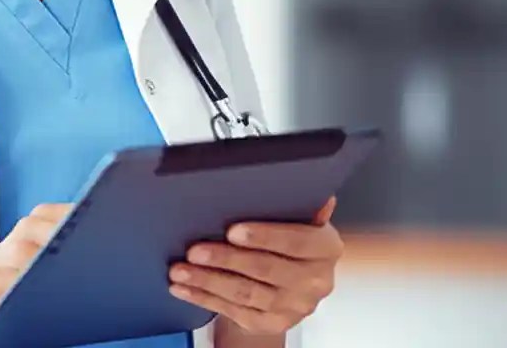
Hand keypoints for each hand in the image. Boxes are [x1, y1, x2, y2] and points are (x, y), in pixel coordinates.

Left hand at [168, 197, 342, 335]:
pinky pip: (232, 311)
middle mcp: (315, 281)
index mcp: (326, 248)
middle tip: (194, 250)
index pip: (297, 241)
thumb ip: (296, 204)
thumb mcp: (298, 220)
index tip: (232, 231)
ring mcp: (293, 306)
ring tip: (180, 269)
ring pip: (245, 292)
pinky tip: (183, 288)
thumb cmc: (289, 243)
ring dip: (208, 280)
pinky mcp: (270, 323)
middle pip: (265, 269)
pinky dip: (204, 298)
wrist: (291, 286)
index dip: (264, 236)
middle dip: (225, 259)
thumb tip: (304, 182)